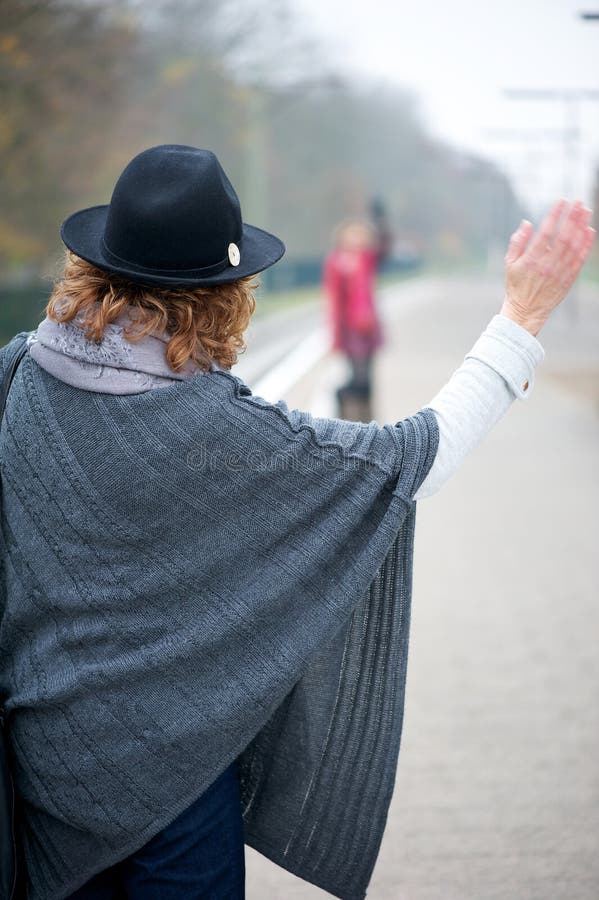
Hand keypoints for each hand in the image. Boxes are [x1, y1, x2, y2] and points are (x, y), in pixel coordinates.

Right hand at [501, 199, 595, 335]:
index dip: (555, 215)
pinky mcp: (568, 279)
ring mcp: (560, 272)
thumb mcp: (509, 264)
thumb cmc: (516, 286)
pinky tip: (589, 231)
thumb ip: (517, 242)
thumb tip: (527, 223)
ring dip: (581, 227)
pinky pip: (580, 259)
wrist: (526, 311)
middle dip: (572, 217)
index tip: (561, 201)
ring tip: (586, 212)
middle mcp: (547, 265)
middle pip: (564, 236)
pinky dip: (586, 244)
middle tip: (579, 202)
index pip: (546, 232)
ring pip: (574, 246)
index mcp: (531, 260)